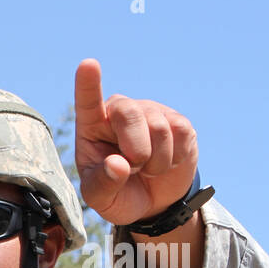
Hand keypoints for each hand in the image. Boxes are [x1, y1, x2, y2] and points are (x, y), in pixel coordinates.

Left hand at [74, 59, 198, 225]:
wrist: (152, 202)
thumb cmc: (118, 194)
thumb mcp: (101, 198)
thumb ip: (103, 184)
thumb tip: (118, 165)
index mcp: (92, 128)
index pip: (88, 103)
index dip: (88, 85)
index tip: (88, 65)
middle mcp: (120, 112)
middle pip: (129, 113)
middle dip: (136, 150)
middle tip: (135, 169)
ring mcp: (150, 113)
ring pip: (159, 128)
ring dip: (155, 162)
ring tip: (147, 169)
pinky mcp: (178, 121)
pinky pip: (181, 134)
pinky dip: (173, 159)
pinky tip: (166, 162)